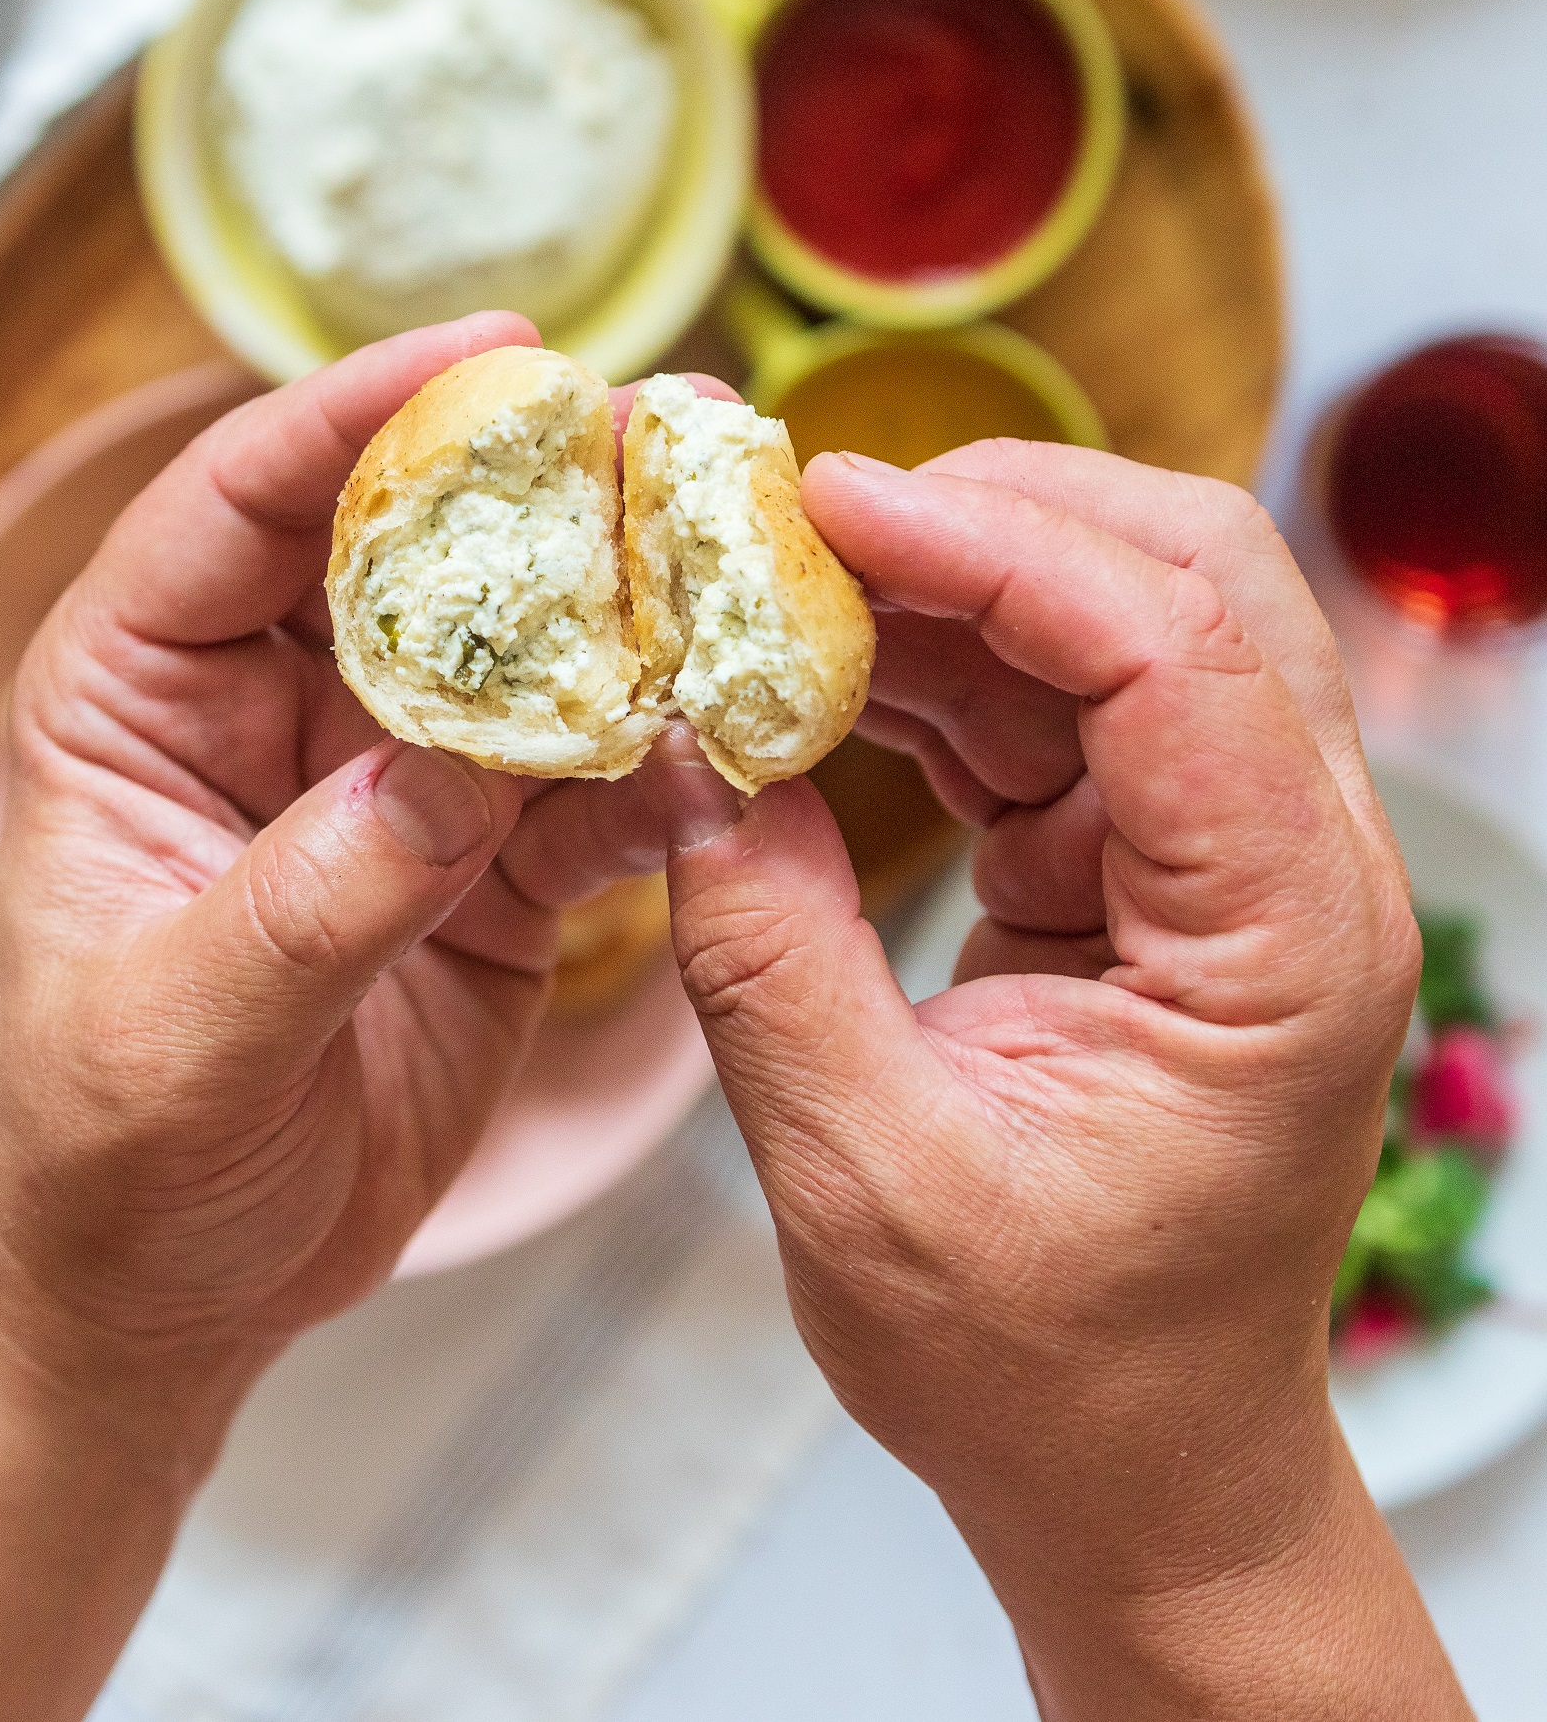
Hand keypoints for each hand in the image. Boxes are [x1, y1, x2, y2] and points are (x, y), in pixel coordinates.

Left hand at [0, 314, 668, 1456]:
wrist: (167, 1302)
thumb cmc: (102, 1163)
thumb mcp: (174, 1040)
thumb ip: (308, 906)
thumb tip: (450, 781)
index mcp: (137, 694)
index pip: (240, 503)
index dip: (358, 411)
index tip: (499, 357)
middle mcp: (269, 704)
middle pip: (407, 546)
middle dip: (533, 485)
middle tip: (668, 423)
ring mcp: (388, 779)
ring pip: (519, 653)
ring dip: (628, 608)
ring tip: (747, 552)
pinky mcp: (485, 867)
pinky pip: (586, 788)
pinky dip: (662, 768)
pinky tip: (738, 744)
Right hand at [644, 445, 1462, 1718]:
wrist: (1136, 1477)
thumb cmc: (1045, 1376)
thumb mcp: (867, 1181)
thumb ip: (771, 956)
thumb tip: (689, 756)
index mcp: (1286, 943)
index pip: (1173, 657)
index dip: (998, 552)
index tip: (827, 505)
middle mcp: (1293, 869)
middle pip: (1194, 578)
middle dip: (999, 514)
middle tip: (807, 510)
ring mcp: (1227, 858)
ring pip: (1120, 618)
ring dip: (952, 582)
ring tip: (781, 577)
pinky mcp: (1148, 866)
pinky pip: (1054, 705)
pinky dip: (936, 668)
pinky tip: (817, 669)